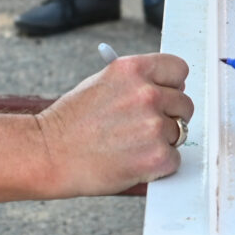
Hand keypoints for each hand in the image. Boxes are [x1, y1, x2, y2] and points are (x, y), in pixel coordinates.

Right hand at [37, 52, 192, 193]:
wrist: (49, 154)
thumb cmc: (70, 123)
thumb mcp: (101, 83)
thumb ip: (136, 82)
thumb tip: (167, 87)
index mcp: (133, 69)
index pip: (179, 69)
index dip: (173, 85)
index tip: (166, 94)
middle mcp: (147, 93)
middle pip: (185, 103)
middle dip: (170, 116)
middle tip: (144, 127)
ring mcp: (154, 125)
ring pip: (180, 133)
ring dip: (162, 141)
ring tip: (131, 145)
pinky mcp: (156, 156)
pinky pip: (174, 160)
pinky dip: (158, 165)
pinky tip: (133, 161)